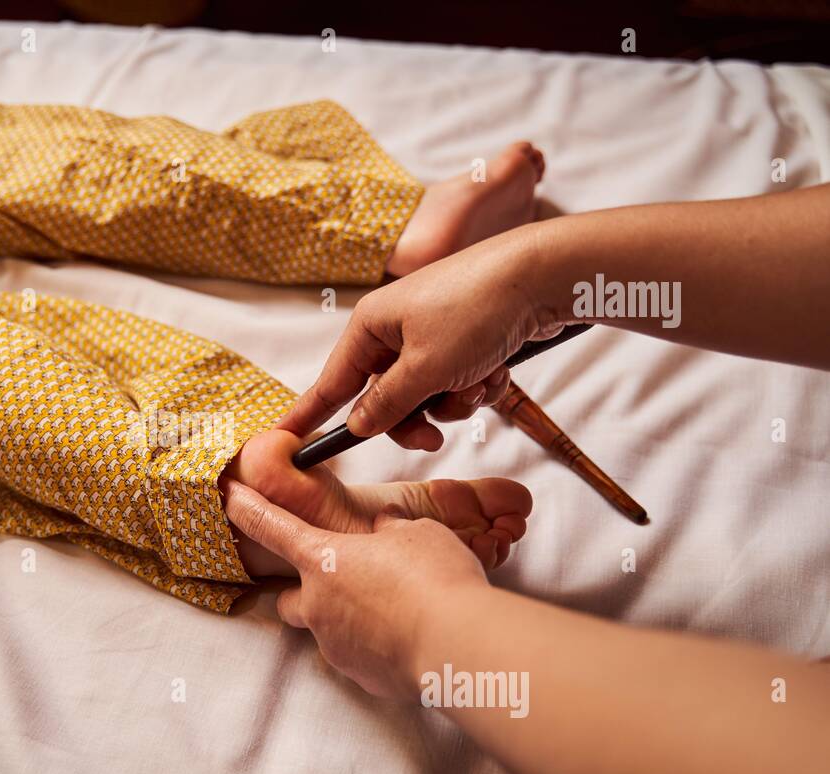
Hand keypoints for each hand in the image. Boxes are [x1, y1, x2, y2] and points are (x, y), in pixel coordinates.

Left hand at [224, 480, 488, 697]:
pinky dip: (374, 646)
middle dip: (302, 592)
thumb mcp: (415, 533)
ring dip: (346, 619)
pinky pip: (359, 657)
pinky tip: (406, 638)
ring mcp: (335, 645)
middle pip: (287, 600)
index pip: (271, 527)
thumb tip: (384, 532)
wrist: (455, 644)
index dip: (247, 509)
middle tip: (337, 582)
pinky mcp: (360, 676)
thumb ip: (390, 531)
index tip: (228, 497)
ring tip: (392, 611)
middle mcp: (317, 605)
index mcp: (323, 559)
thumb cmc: (434, 578)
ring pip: (326, 631)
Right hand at [279, 224, 566, 449]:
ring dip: (454, 402)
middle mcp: (396, 327)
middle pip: (384, 398)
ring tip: (479, 384)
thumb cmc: (477, 310)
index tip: (285, 441)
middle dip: (412, 418)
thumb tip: (357, 425)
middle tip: (433, 438)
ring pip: (426, 395)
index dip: (309, 414)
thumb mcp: (425, 368)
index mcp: (371, 324)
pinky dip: (477, 385)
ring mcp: (432, 331)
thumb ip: (386, 405)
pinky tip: (498, 372)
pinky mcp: (467, 338)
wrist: (546, 274)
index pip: (331, 382)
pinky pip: (457, 381)